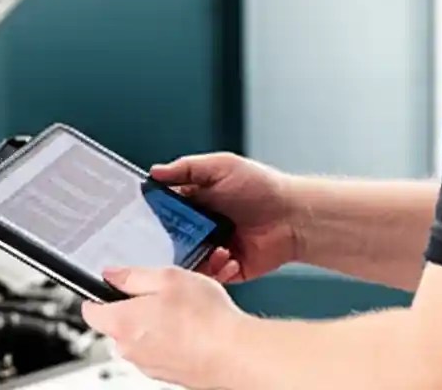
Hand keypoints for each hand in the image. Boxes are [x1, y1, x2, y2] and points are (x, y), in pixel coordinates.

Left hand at [81, 267, 246, 387]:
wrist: (234, 354)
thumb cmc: (203, 318)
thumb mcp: (167, 277)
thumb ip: (132, 275)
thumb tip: (112, 275)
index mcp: (121, 323)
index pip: (90, 310)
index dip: (100, 294)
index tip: (113, 286)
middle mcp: (129, 349)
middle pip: (121, 322)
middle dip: (139, 304)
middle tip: (166, 290)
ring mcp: (149, 365)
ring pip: (146, 334)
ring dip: (161, 318)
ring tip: (190, 304)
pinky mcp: (169, 373)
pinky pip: (164, 348)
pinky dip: (176, 335)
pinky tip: (198, 322)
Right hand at [150, 153, 299, 282]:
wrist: (294, 216)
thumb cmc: (262, 186)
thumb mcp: (222, 166)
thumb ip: (186, 168)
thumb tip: (155, 171)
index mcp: (199, 201)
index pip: (166, 210)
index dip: (156, 214)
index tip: (147, 218)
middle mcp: (204, 226)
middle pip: (174, 238)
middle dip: (173, 241)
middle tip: (179, 238)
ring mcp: (215, 248)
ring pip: (190, 260)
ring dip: (197, 256)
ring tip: (214, 247)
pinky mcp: (229, 268)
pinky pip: (212, 276)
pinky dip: (218, 269)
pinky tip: (229, 257)